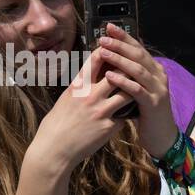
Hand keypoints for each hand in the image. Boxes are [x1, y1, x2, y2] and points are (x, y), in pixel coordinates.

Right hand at [29, 55, 135, 174]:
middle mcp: (90, 95)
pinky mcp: (109, 126)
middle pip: (117, 74)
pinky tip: (136, 111)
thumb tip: (90, 76)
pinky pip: (125, 115)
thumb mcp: (66, 98)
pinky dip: (130, 112)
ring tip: (140, 88)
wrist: (54, 148)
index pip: (95, 60)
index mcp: (77, 86)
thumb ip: (80, 87)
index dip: (108, 51)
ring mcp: (101, 111)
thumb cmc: (56, 124)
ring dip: (133, 90)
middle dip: (127, 68)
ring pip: (127, 93)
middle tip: (136, 66)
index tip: (115, 46)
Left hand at [90, 22, 179, 158]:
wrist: (161, 136)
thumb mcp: (138, 88)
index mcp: (154, 70)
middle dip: (120, 45)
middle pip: (139, 55)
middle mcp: (159, 76)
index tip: (108, 27)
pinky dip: (123, 81)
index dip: (124, 37)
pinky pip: (137, 89)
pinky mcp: (154, 104)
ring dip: (119, 59)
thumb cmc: (145, 112)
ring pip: (138, 70)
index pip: (138, 48)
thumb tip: (111, 56)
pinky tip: (109, 75)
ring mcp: (158, 90)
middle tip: (103, 38)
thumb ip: (129, 73)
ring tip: (103, 52)